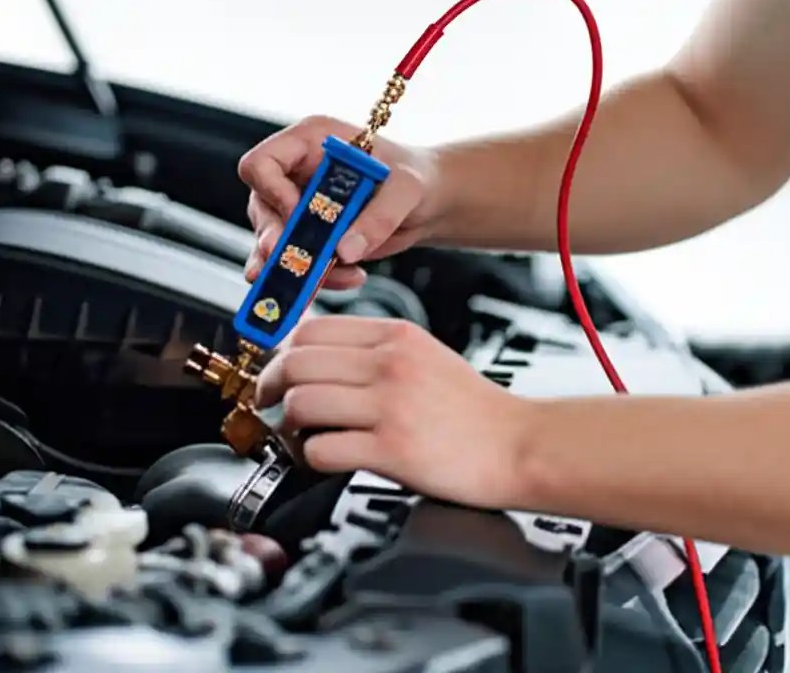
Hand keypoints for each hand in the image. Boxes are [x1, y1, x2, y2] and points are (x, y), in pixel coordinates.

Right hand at [237, 116, 442, 289]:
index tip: (300, 214)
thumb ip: (379, 216)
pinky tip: (349, 279)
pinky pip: (296, 264)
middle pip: (262, 209)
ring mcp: (298, 207)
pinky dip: (315, 279)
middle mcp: (294, 173)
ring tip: (338, 277)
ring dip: (299, 267)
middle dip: (278, 241)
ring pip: (274, 244)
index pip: (261, 163)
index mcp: (309, 142)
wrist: (427, 203)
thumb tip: (344, 251)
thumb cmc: (416, 177)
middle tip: (300, 263)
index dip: (271, 192)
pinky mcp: (309, 237)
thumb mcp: (407, 189)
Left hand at [254, 316, 535, 509]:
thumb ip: (373, 350)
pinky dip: (311, 458)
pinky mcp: (392, 450)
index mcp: (396, 336)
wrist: (520, 446)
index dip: (279, 352)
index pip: (310, 329)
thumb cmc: (474, 410)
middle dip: (269, 387)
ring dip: (288, 425)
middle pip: (296, 363)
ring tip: (299, 436)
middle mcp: (390, 365)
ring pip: (301, 403)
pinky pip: (322, 449)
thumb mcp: (424, 356)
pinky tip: (324, 460)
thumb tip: (313, 349)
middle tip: (269, 404)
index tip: (274, 370)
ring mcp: (390, 407)